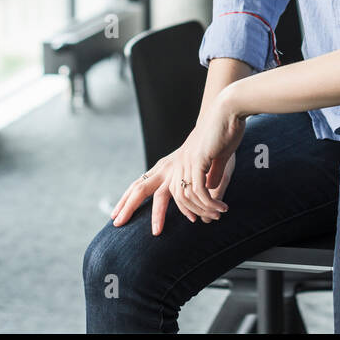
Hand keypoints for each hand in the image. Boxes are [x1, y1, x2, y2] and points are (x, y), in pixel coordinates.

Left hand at [109, 144, 236, 235]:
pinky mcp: (196, 162)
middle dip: (127, 206)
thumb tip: (203, 215)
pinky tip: (214, 210)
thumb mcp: (208, 169)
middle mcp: (168, 165)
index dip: (128, 200)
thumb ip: (204, 189)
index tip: (117, 215)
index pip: (141, 184)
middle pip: (140, 188)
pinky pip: (196, 191)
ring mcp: (180, 164)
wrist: (224, 114)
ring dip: (178, 213)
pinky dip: (205, 203)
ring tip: (183, 225)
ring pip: (166, 196)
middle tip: (115, 223)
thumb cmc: (216, 139)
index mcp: (167, 165)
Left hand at [172, 92, 247, 220]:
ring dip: (204, 209)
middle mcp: (179, 162)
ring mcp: (186, 161)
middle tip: (206, 219)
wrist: (228, 109)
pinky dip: (210, 202)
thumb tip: (211, 189)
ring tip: (220, 213)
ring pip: (188, 197)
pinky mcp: (197, 160)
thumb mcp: (219, 156)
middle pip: (174, 197)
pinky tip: (221, 206)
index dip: (186, 208)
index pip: (176, 191)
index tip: (200, 218)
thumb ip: (213, 173)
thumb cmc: (225, 129)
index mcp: (182, 160)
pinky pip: (199, 190)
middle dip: (186, 212)